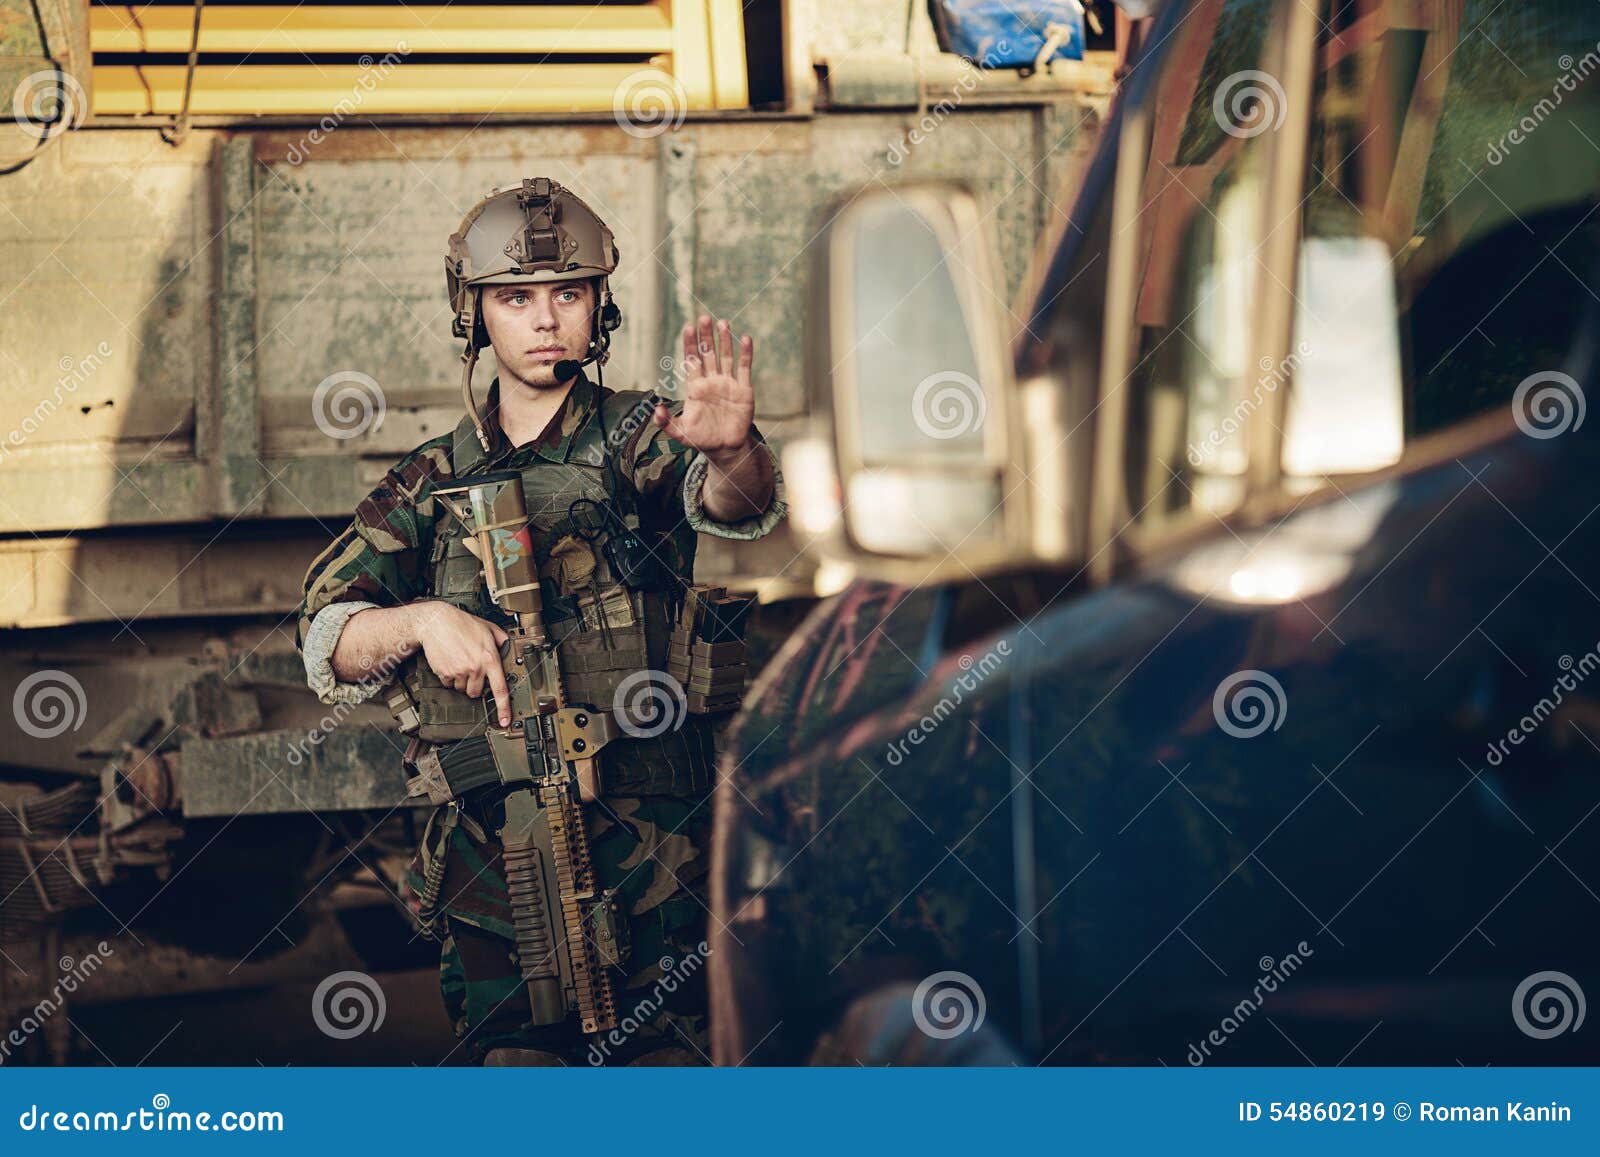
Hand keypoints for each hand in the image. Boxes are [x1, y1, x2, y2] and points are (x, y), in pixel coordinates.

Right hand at [411, 602, 511, 725]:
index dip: (504, 708)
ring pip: (462, 689)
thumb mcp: (488, 628)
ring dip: (461, 681)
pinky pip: (449, 684)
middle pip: (477, 692)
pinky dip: (449, 677)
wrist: (436, 622)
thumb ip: (501, 640)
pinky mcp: (445, 673)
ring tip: (460, 662)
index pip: (500, 689)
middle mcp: (476, 667)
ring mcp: (460, 671)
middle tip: (472, 670)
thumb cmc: (462, 623)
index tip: (505, 721)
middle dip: (475, 685)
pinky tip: (450, 662)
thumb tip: (510, 649)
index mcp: (490, 658)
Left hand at [656, 315, 756, 461]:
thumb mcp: (681, 433)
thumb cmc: (702, 440)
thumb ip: (666, 423)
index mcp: (696, 387)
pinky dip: (746, 354)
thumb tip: (655, 410)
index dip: (690, 344)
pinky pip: (744, 368)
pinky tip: (745, 339)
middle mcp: (712, 381)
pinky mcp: (744, 390)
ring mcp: (728, 384)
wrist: (725, 448)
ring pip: (726, 357)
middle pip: (708, 353)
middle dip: (706, 336)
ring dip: (725, 340)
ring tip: (723, 323)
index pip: (692, 360)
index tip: (688, 328)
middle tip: (704, 318)